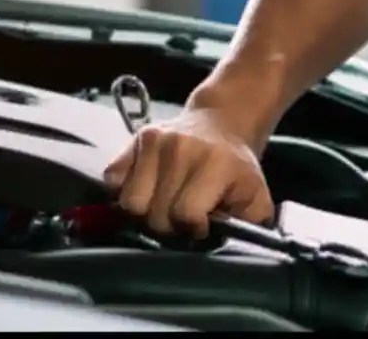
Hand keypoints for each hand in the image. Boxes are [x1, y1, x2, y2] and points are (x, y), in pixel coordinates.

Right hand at [103, 105, 275, 238]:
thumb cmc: (237, 169)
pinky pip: (112, 180)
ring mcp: (155, 140)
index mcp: (215, 164)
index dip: (193, 229)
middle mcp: (182, 148)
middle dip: (167, 227)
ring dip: (144, 213)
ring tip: (163, 206)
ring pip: (129, 203)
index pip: (187, 214)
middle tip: (181, 219)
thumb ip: (247, 226)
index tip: (202, 227)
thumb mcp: (256, 198)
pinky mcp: (136, 138)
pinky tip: (148, 189)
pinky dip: (124, 191)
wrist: (222, 124)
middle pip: (154, 214)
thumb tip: (223, 243)